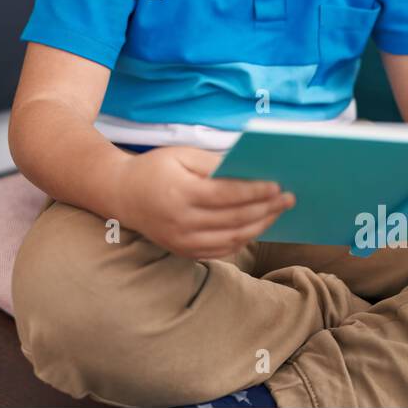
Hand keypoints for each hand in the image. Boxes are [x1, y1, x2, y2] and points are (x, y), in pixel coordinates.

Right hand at [112, 146, 295, 259]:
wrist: (119, 195)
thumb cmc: (153, 169)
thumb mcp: (181, 156)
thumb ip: (214, 164)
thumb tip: (249, 171)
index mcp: (181, 194)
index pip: (228, 196)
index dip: (256, 191)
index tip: (278, 186)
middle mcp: (182, 222)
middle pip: (235, 219)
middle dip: (266, 209)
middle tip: (288, 198)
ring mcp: (183, 241)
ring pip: (233, 238)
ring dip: (260, 225)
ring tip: (277, 212)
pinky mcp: (184, 252)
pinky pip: (222, 250)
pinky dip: (243, 239)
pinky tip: (256, 226)